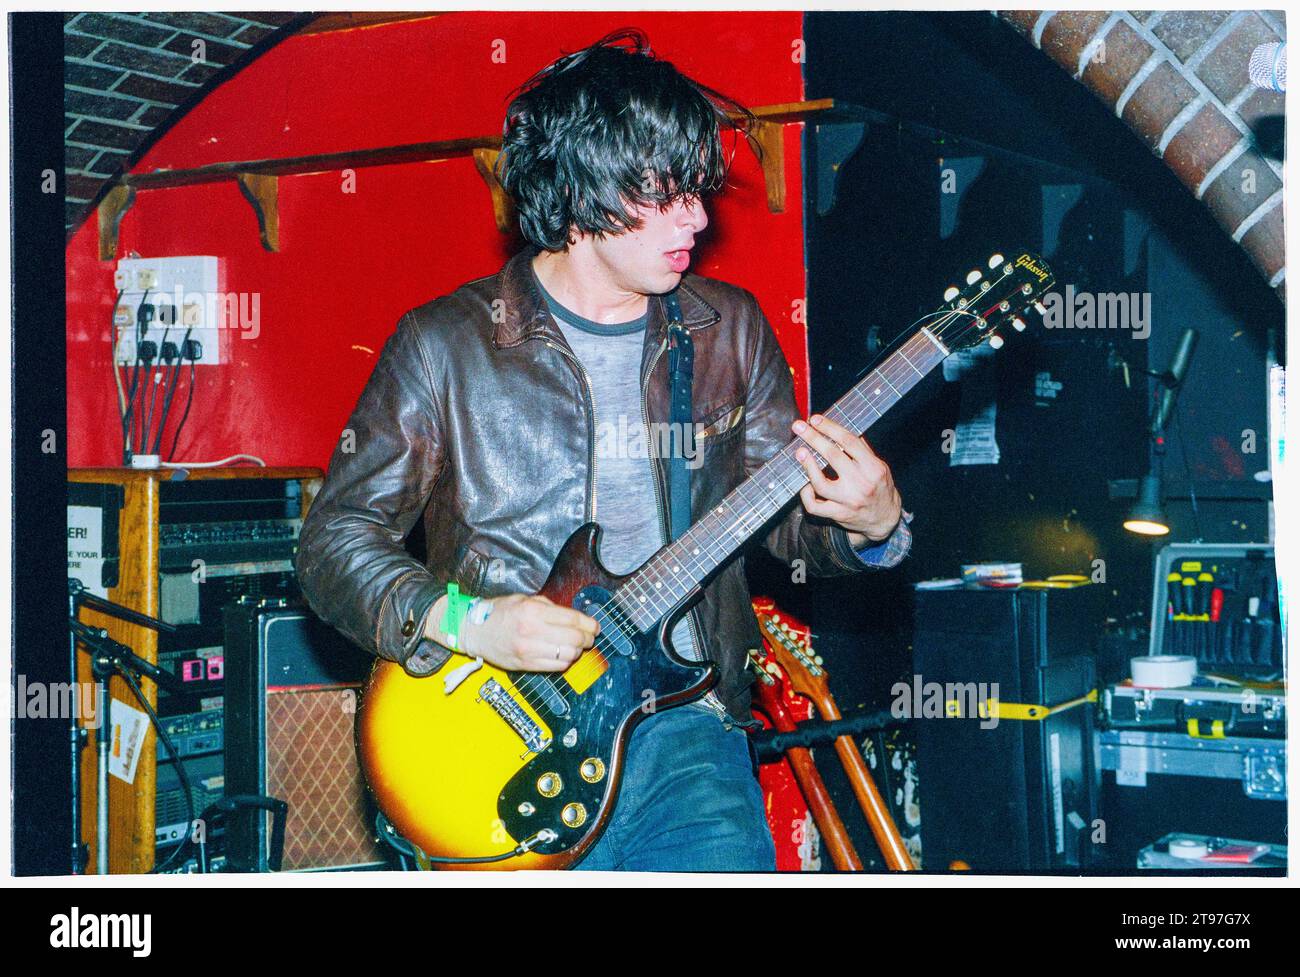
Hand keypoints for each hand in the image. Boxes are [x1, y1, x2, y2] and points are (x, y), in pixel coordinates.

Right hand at [426, 592, 599, 671]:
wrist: (474, 630)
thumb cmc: (499, 613)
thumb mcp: (525, 600)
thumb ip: (550, 607)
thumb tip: (575, 617)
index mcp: (533, 611)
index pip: (573, 619)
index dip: (589, 624)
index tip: (595, 626)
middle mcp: (532, 631)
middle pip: (574, 639)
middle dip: (587, 638)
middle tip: (588, 637)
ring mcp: (528, 650)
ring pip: (568, 655)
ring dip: (577, 651)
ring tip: (575, 646)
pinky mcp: (525, 665)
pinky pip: (556, 667)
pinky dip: (565, 661)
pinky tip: (562, 655)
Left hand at [791, 414, 901, 542]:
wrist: (885, 519)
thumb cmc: (880, 488)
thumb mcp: (879, 466)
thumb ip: (861, 449)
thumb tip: (838, 429)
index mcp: (873, 467)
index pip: (849, 442)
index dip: (830, 428)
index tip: (816, 420)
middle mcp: (861, 483)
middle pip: (833, 456)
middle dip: (813, 438)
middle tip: (799, 427)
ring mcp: (848, 501)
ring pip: (821, 483)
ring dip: (807, 466)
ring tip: (799, 452)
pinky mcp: (838, 514)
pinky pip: (815, 505)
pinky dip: (806, 494)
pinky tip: (804, 484)